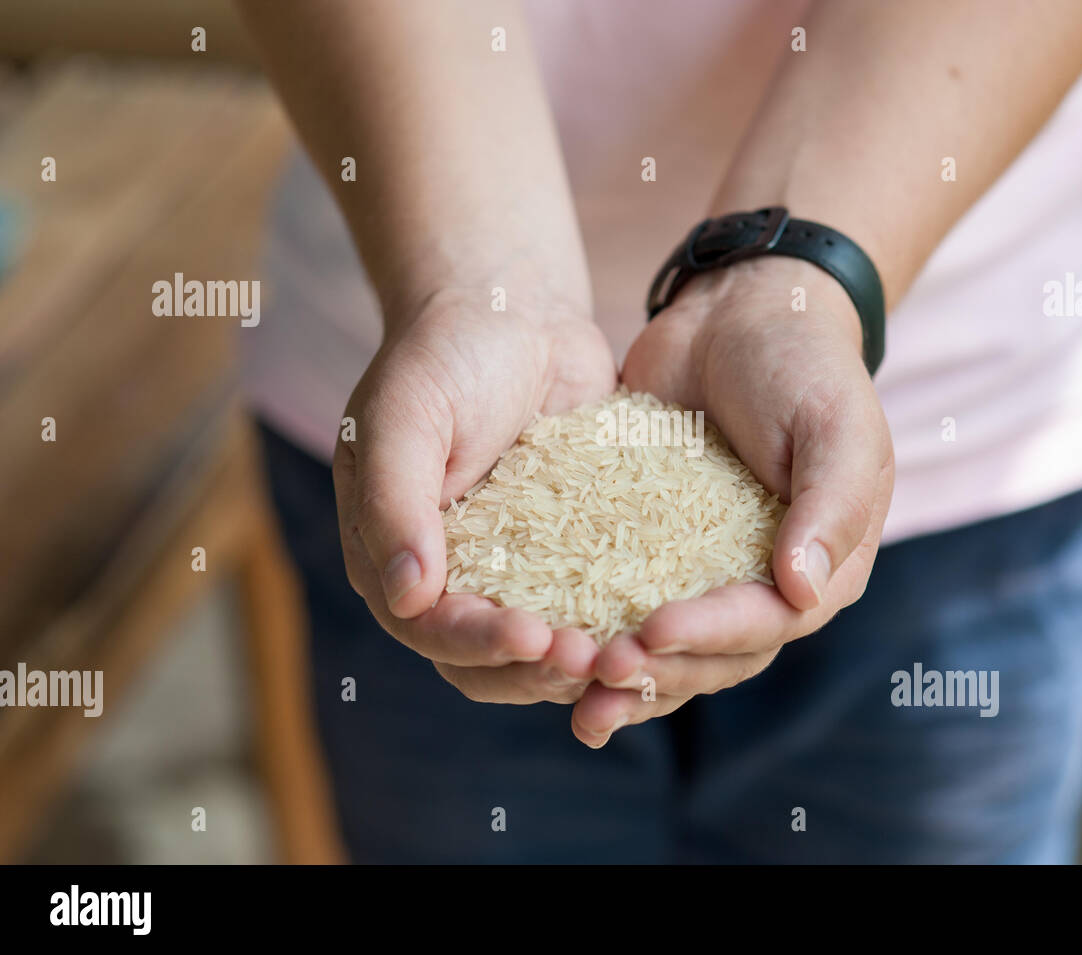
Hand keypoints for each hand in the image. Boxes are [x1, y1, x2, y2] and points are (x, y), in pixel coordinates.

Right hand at [333, 287, 616, 703]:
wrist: (516, 310)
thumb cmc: (446, 352)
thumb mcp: (405, 416)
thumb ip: (394, 503)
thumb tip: (406, 597)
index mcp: (393, 554)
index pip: (430, 628)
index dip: (479, 644)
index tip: (534, 639)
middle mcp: (450, 576)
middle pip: (484, 662)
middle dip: (535, 671)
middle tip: (592, 659)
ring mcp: (511, 571)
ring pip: (539, 650)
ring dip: (579, 662)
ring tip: (627, 654)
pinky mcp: (568, 554)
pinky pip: (588, 606)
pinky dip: (615, 623)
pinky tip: (656, 623)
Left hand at [571, 257, 893, 746]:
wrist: (740, 310)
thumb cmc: (803, 362)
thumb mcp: (835, 425)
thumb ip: (830, 507)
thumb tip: (802, 590)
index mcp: (823, 566)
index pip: (768, 622)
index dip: (711, 636)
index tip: (651, 631)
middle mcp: (769, 584)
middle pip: (715, 655)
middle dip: (659, 670)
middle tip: (597, 671)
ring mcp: (709, 572)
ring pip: (670, 647)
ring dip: (624, 675)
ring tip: (569, 692)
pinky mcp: (655, 550)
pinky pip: (627, 601)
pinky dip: (595, 628)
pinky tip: (550, 648)